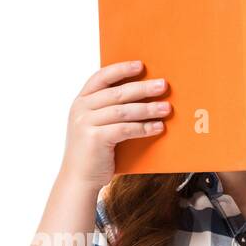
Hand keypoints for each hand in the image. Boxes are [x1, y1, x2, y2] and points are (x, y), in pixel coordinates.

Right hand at [61, 61, 169, 189]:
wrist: (78, 179)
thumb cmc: (94, 151)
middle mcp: (80, 109)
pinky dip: (144, 127)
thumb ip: (110, 109)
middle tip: (163, 85)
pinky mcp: (95, 139)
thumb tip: (142, 94)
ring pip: (123, 111)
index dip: (121, 69)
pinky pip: (125, 129)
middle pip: (117, 93)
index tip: (141, 65)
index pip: (101, 77)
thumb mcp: (96, 124)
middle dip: (142, 88)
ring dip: (148, 108)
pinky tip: (158, 127)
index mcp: (81, 101)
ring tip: (166, 108)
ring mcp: (85, 124)